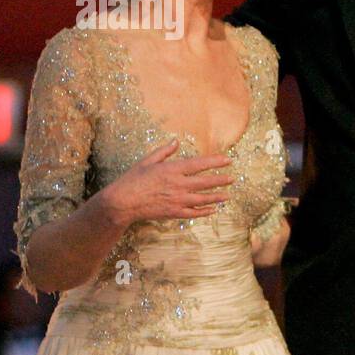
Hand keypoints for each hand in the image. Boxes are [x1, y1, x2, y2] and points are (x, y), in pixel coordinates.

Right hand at [101, 140, 233, 224]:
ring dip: (217, 197)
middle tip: (232, 178)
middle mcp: (177, 185)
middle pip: (205, 182)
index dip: (215, 162)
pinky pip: (193, 213)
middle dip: (221, 180)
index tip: (227, 160)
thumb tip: (176, 141)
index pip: (198, 164)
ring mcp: (177, 200)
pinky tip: (213, 210)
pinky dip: (204, 212)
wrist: (122, 202)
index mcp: (171, 170)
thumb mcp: (147, 161)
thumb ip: (164, 151)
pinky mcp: (174, 213)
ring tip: (228, 195)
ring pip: (203, 199)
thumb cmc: (132, 180)